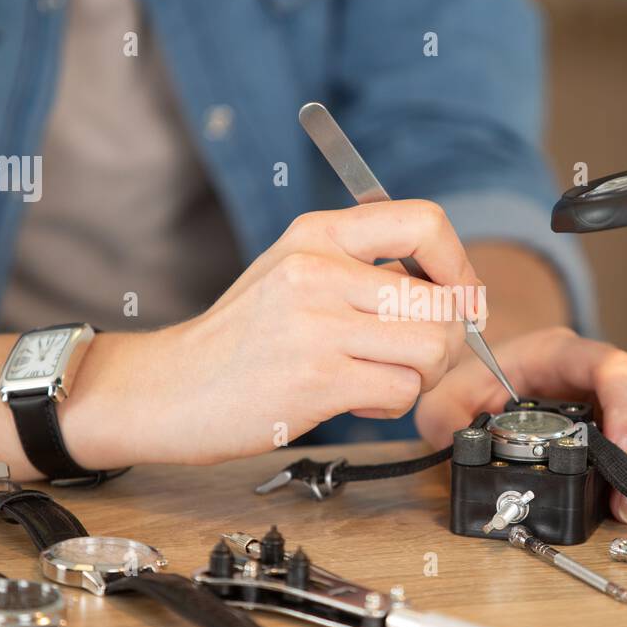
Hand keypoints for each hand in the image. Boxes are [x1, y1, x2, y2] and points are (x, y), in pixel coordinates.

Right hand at [68, 201, 479, 466]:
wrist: (168, 388)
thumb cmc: (239, 338)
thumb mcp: (292, 271)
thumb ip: (361, 267)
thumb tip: (450, 289)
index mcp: (317, 233)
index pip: (425, 223)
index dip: (458, 267)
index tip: (457, 299)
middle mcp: (319, 270)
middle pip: (443, 300)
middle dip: (448, 340)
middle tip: (418, 357)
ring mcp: (317, 324)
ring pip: (432, 347)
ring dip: (422, 375)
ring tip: (382, 378)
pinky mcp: (317, 379)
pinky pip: (402, 389)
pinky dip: (392, 404)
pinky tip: (357, 401)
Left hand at [413, 326, 626, 523]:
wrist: (480, 370)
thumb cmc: (470, 378)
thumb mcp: (447, 394)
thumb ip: (450, 417)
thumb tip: (466, 444)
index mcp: (559, 351)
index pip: (612, 366)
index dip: (625, 407)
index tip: (621, 451)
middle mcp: (597, 367)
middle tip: (624, 504)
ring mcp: (621, 389)